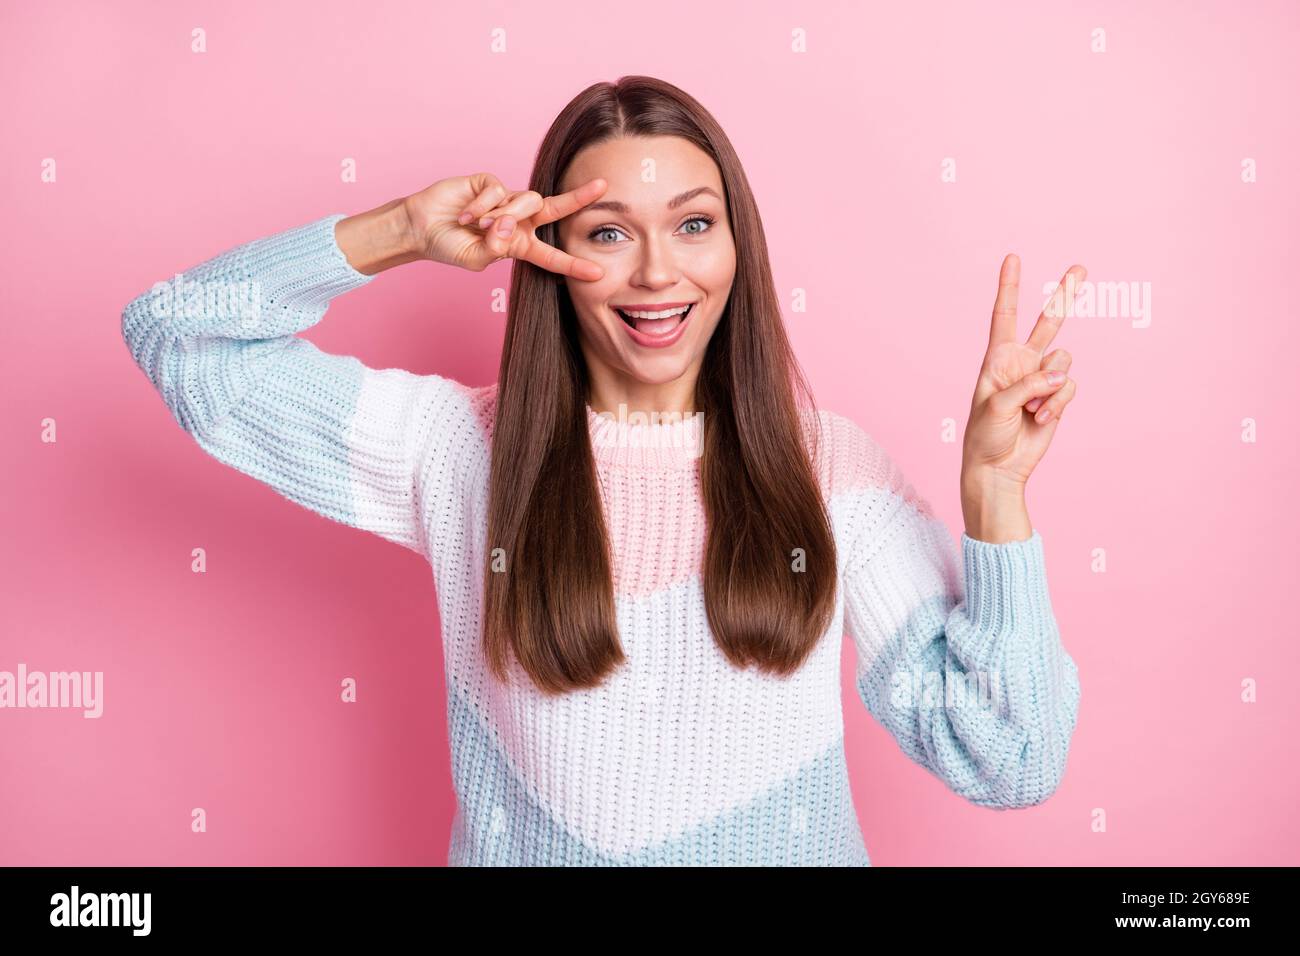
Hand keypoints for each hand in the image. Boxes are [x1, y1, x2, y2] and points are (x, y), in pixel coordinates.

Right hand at [402, 173, 607, 279]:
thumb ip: (495, 249)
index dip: (573, 264)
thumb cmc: (448, 247)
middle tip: (603, 187)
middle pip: (555, 209)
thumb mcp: (475, 260)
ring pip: (526, 201)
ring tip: (479, 226)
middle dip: (578, 198)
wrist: (419, 228)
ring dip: (505, 216)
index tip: (598, 273)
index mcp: (518, 245)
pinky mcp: (489, 183)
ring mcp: (504, 200)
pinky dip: (482, 206)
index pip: (551, 256)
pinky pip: (499, 191)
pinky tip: (465, 215)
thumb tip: (506, 227)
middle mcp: (517, 221)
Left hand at [960, 255, 1083, 539]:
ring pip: (1063, 362)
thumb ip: (1030, 384)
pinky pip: (1069, 387)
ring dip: (1050, 387)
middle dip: (1064, 295)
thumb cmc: (985, 435)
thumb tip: (1062, 374)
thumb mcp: (997, 405)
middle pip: (1047, 322)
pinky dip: (1058, 403)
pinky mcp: (1057, 397)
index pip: (1004, 316)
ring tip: (1031, 409)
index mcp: (998, 359)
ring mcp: (1042, 380)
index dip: (1009, 287)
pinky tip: (1041, 419)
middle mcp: (1022, 363)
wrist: (998, 468)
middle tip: (1080, 267)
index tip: (1012, 258)